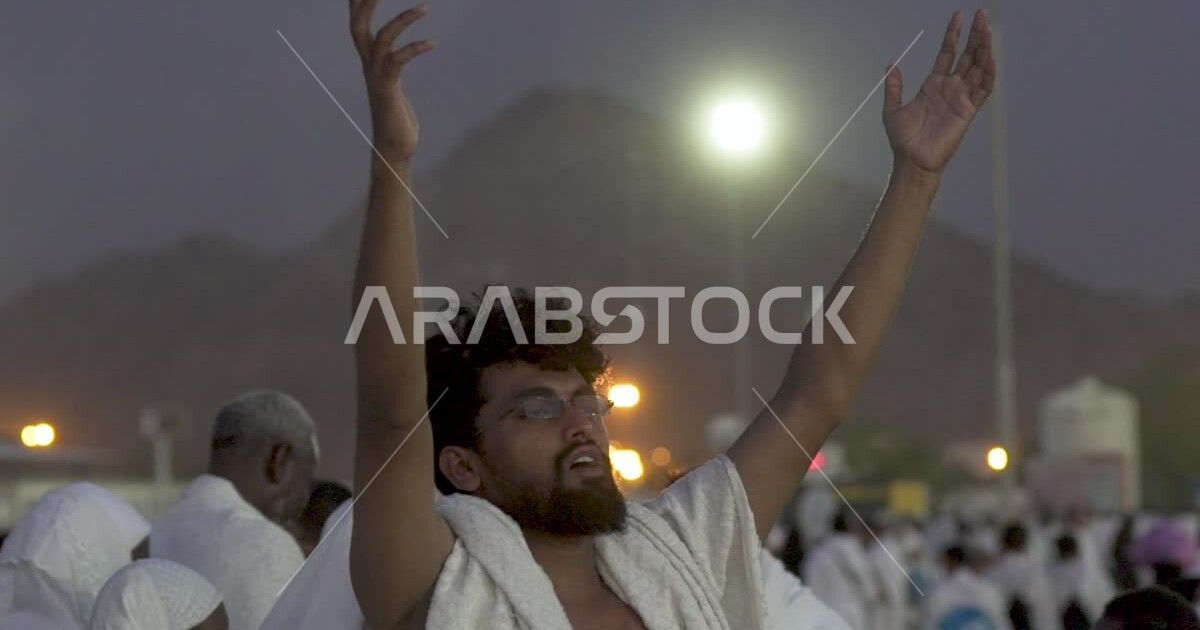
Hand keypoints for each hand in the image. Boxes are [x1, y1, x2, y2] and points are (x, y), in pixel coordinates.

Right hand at [350, 1, 435, 163]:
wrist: (394, 147)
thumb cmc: (397, 119)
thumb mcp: (393, 86)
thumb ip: (392, 69)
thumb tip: (397, 59)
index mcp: (369, 63)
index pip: (358, 27)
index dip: (358, 7)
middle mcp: (368, 66)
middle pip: (359, 27)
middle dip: (366, 4)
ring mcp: (377, 77)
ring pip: (383, 39)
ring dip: (403, 20)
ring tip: (425, 7)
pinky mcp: (388, 88)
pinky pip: (400, 60)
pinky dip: (416, 48)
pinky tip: (434, 42)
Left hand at [883, 9, 994, 175]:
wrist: (912, 160)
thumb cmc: (903, 138)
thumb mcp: (892, 109)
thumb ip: (894, 88)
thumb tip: (891, 66)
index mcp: (933, 84)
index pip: (947, 53)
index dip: (953, 35)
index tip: (958, 16)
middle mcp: (950, 88)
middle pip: (967, 56)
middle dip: (975, 35)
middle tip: (981, 14)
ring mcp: (961, 98)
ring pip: (978, 68)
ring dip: (983, 48)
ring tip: (987, 29)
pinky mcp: (968, 111)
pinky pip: (982, 89)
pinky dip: (988, 73)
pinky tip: (990, 57)